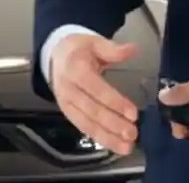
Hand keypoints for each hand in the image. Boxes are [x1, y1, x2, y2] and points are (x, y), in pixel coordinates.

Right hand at [50, 34, 139, 154]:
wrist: (55, 55)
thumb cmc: (79, 49)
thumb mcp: (94, 42)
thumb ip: (113, 49)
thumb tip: (132, 49)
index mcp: (76, 69)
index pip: (97, 89)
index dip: (115, 102)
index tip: (133, 113)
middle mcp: (69, 89)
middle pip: (92, 110)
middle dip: (113, 124)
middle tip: (133, 133)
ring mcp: (66, 103)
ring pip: (87, 123)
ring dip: (107, 137)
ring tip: (126, 146)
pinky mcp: (67, 113)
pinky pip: (83, 127)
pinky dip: (99, 138)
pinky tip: (114, 145)